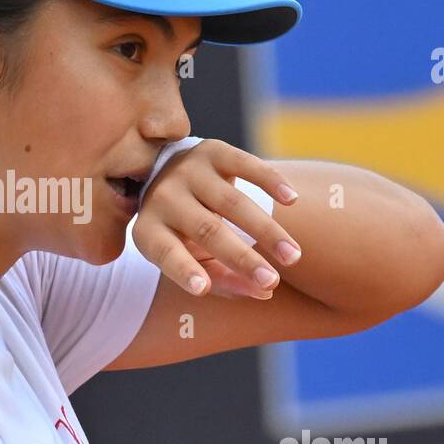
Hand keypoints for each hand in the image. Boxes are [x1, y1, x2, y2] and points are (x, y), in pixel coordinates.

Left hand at [132, 139, 301, 298]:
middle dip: (242, 258)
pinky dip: (270, 182)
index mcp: (150, 230)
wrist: (168, 172)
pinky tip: (292, 200)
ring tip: (293, 256)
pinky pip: (245, 164)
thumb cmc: (184, 231)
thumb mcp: (190, 258)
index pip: (166, 253)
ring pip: (232, 203)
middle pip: (207, 231)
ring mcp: (188, 171)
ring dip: (266, 230)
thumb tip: (265, 292)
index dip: (184, 270)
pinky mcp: (212, 151)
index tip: (203, 289)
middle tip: (272, 282)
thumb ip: (223, 279)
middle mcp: (164, 197)